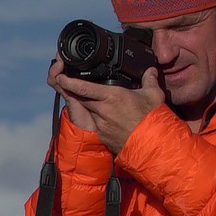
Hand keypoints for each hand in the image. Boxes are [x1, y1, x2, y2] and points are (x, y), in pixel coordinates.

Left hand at [48, 64, 166, 154]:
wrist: (151, 145)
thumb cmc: (152, 119)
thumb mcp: (154, 95)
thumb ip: (150, 80)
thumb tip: (150, 71)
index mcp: (112, 96)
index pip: (83, 88)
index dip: (69, 82)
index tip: (61, 77)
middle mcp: (103, 110)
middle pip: (82, 99)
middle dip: (77, 92)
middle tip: (75, 85)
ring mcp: (101, 124)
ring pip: (89, 111)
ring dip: (90, 106)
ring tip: (100, 102)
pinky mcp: (103, 135)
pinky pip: (97, 123)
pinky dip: (99, 118)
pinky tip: (108, 117)